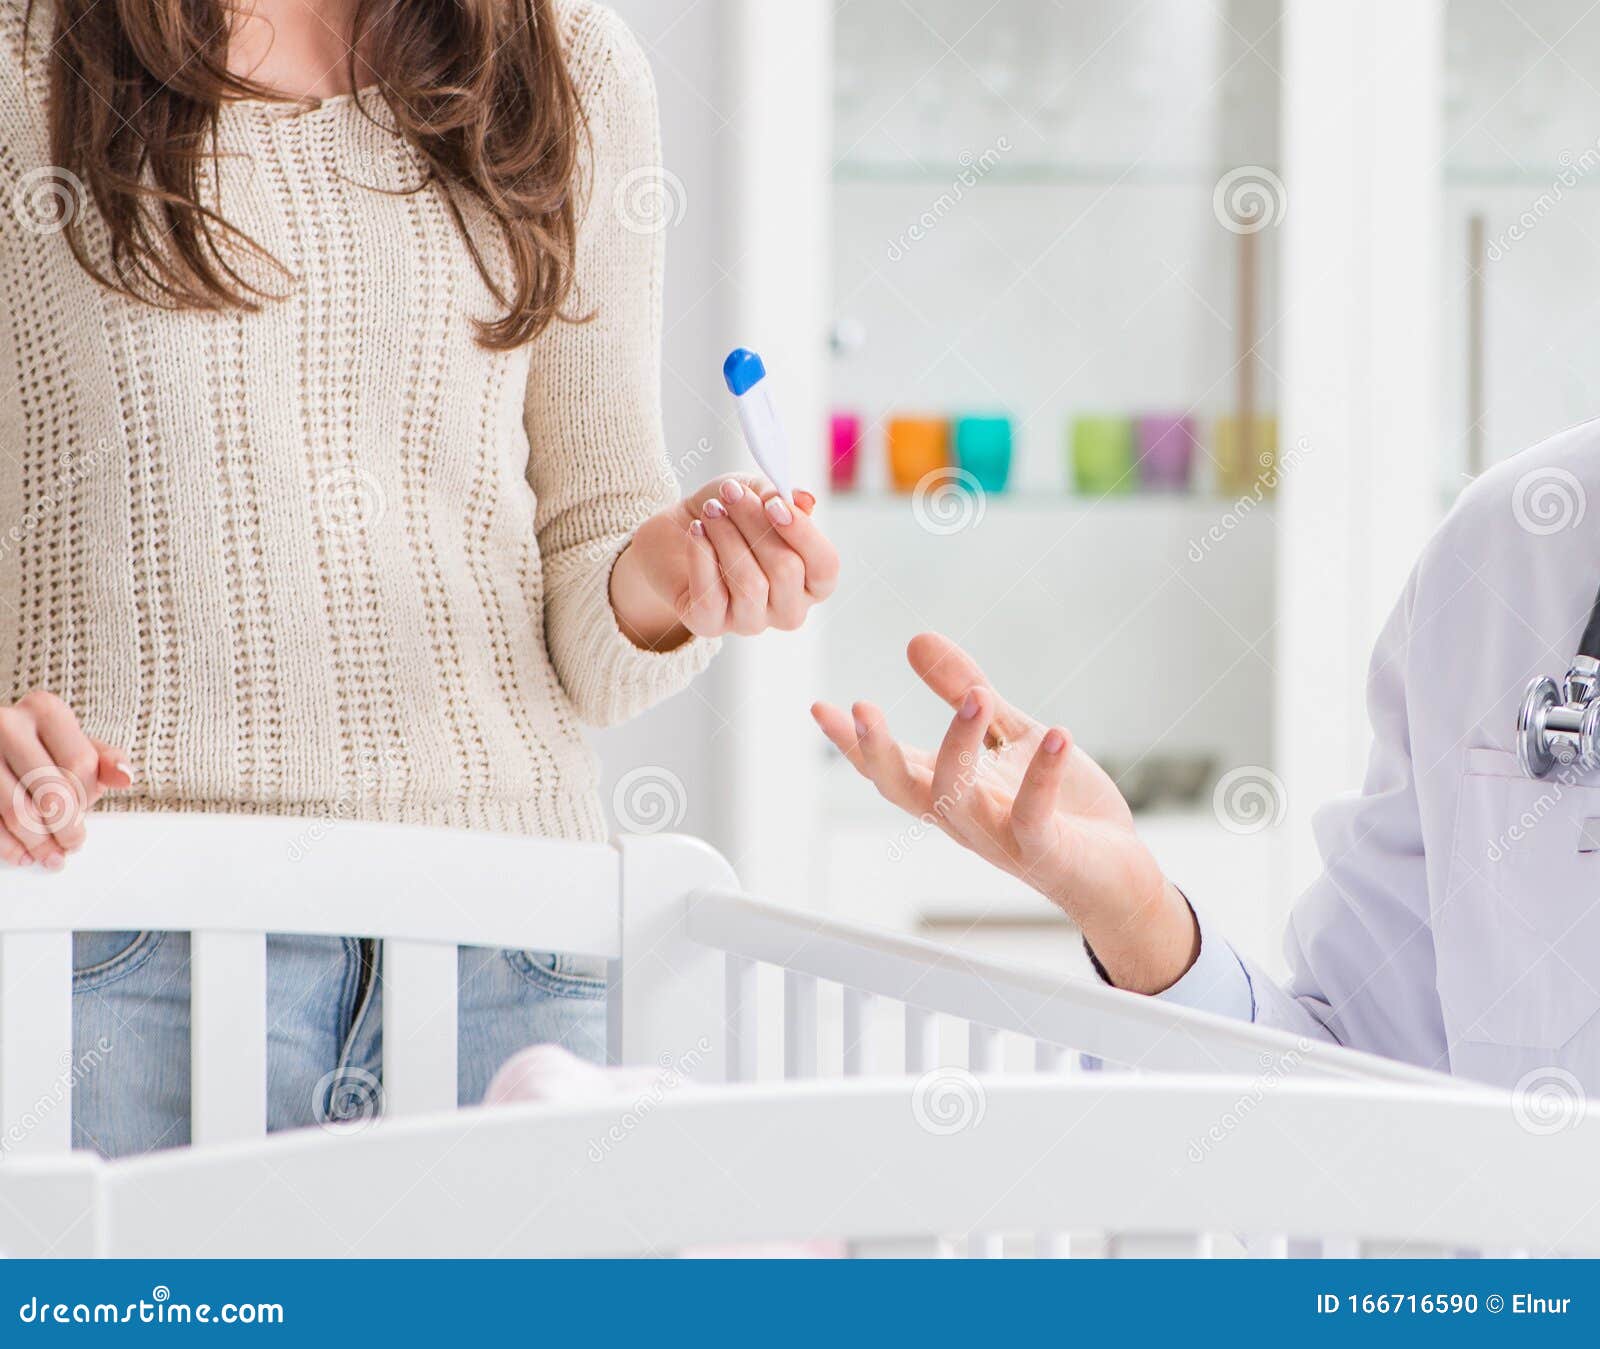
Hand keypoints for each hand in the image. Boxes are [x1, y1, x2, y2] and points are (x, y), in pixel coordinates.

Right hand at [0, 691, 132, 869]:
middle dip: (68, 828)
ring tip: (51, 854)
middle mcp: (8, 725)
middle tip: (73, 843)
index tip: (87, 807)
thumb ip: (104, 760)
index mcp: (44, 710)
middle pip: (52, 792)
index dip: (88, 794)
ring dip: (39, 843)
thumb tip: (125, 777)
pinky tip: (22, 853)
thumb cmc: (39, 742)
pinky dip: (9, 846)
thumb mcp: (75, 742)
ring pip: (19, 812)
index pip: (80, 765)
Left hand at [610, 476, 839, 650]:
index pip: (825, 566)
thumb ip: (780, 495)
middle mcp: (787, 608)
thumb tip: (804, 499)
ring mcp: (750, 622)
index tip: (774, 504)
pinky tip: (695, 531)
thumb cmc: (728, 516)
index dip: (804, 534)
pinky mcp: (709, 625)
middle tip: (729, 492)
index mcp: (811, 581)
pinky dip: (702, 556)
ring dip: (727, 538)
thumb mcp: (755, 494)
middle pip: (786, 571)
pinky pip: (711, 598)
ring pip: (750, 585)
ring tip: (711, 509)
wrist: (676, 534)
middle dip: (754, 524)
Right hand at [812, 632, 1198, 994]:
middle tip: (861, 708)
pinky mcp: (1043, 851)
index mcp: (949, 790)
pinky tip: (1058, 733)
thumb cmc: (1062, 807)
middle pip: (902, 789)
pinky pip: (1031, 815)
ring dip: (961, 744)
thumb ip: (964, 693)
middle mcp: (962, 817)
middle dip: (877, 752)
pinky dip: (1042, 775)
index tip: (820, 707)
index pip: (888, 766)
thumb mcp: (1009, 737)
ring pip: (958, 798)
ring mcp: (999, 837)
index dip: (851, 742)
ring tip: (976, 693)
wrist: (1119, 873)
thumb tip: (916, 640)